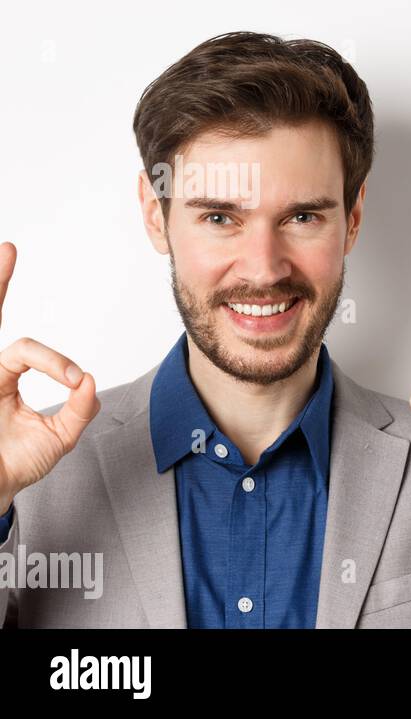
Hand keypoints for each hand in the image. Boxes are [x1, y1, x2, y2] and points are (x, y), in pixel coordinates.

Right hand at [0, 242, 100, 512]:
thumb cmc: (15, 464)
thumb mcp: (58, 439)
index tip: (76, 381)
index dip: (53, 358)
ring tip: (5, 256)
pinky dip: (31, 358)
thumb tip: (90, 381)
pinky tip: (17, 341)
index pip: (23, 347)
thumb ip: (77, 411)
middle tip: (8, 249)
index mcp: (4, 378)